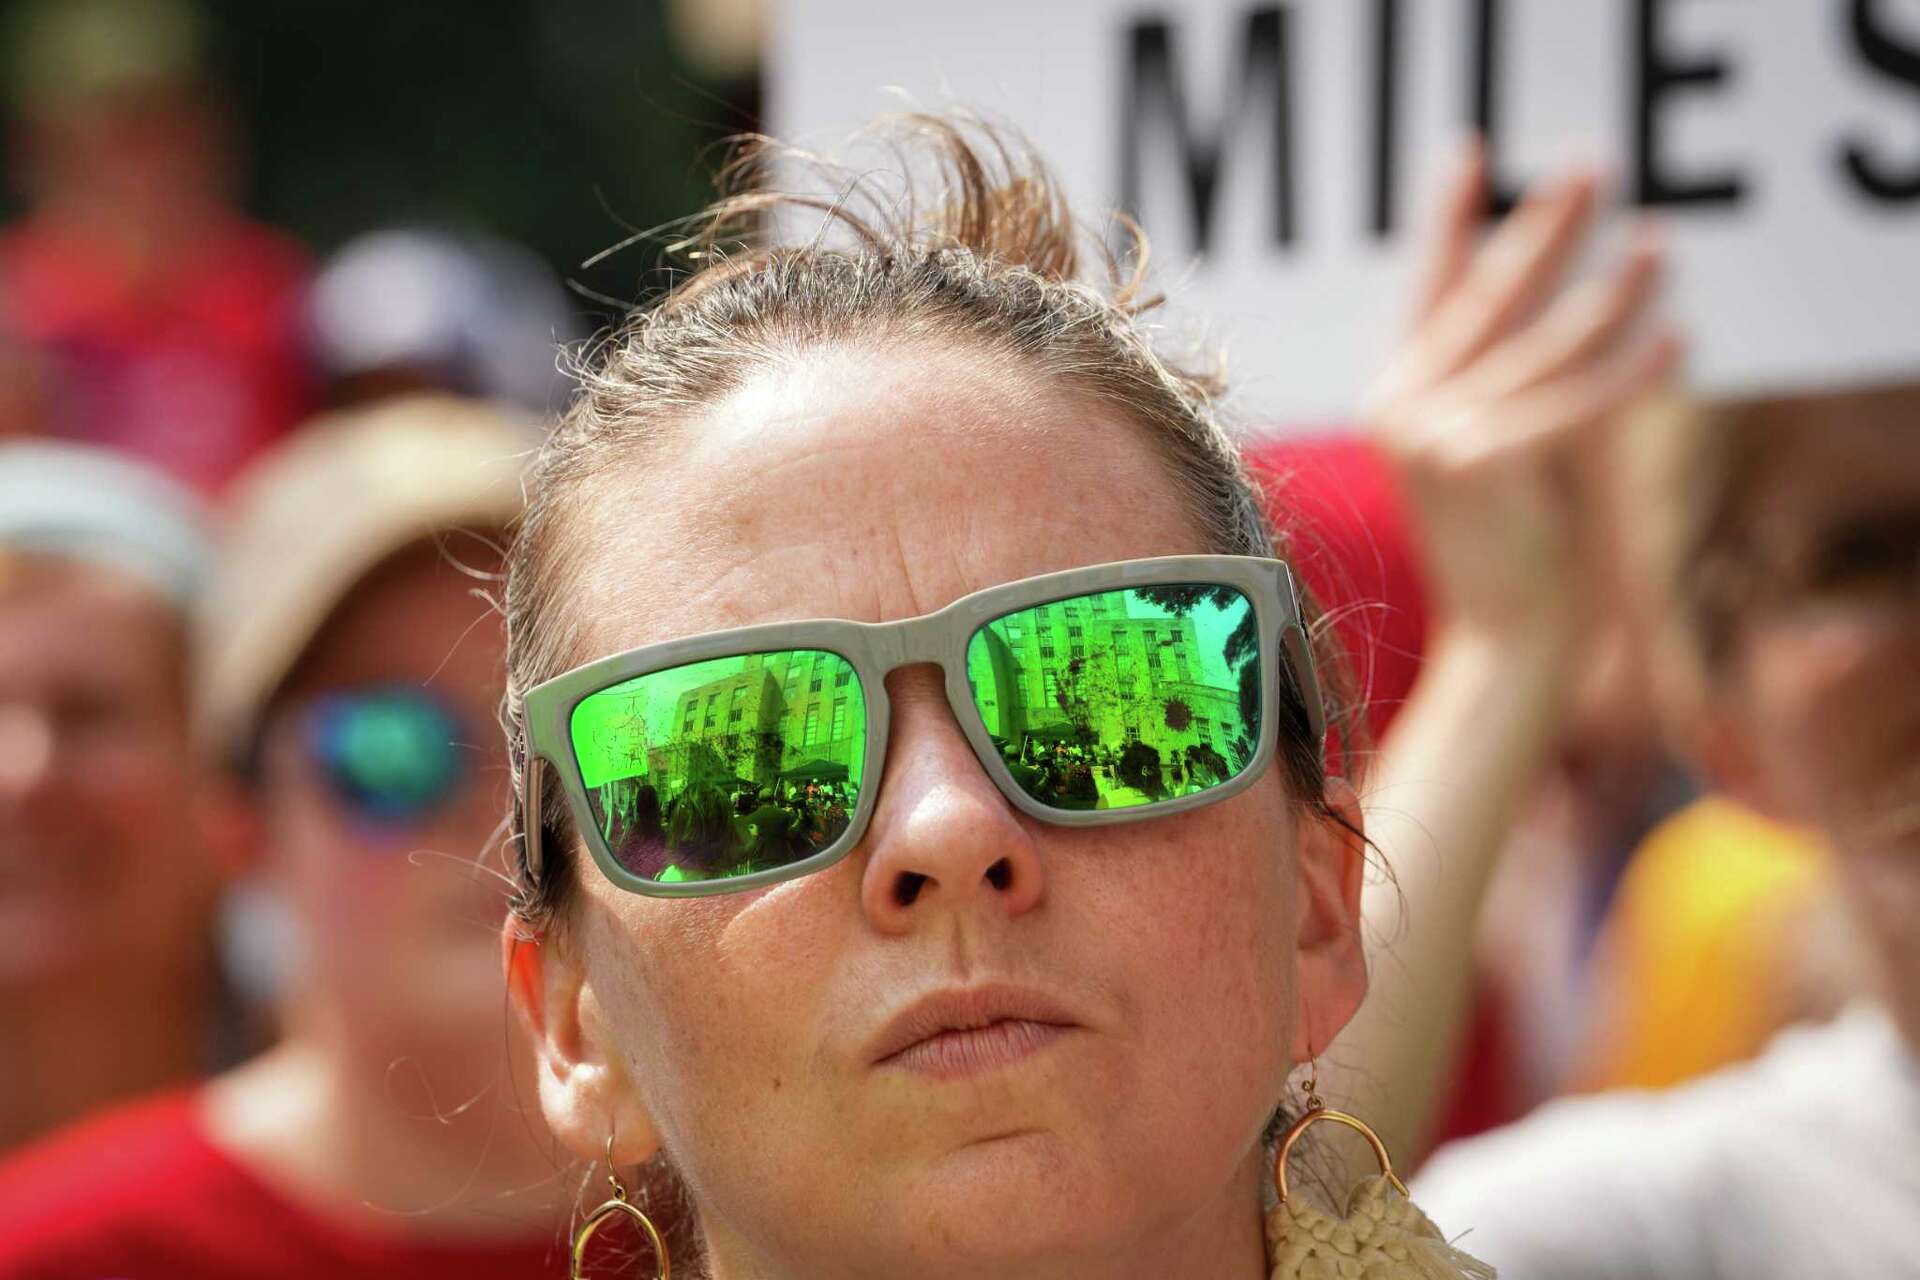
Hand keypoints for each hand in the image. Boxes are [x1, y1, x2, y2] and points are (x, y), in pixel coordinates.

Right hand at [1366, 141, 1680, 644]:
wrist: (1501, 642)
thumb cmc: (1512, 550)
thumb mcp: (1495, 452)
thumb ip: (1505, 382)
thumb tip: (1566, 303)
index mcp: (1396, 400)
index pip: (1431, 291)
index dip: (1454, 220)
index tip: (1474, 154)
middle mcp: (1401, 407)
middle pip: (1486, 296)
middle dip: (1545, 226)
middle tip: (1592, 164)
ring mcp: (1431, 434)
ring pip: (1539, 347)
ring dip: (1608, 293)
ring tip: (1658, 243)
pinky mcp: (1477, 464)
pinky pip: (1569, 402)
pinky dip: (1626, 374)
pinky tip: (1676, 340)